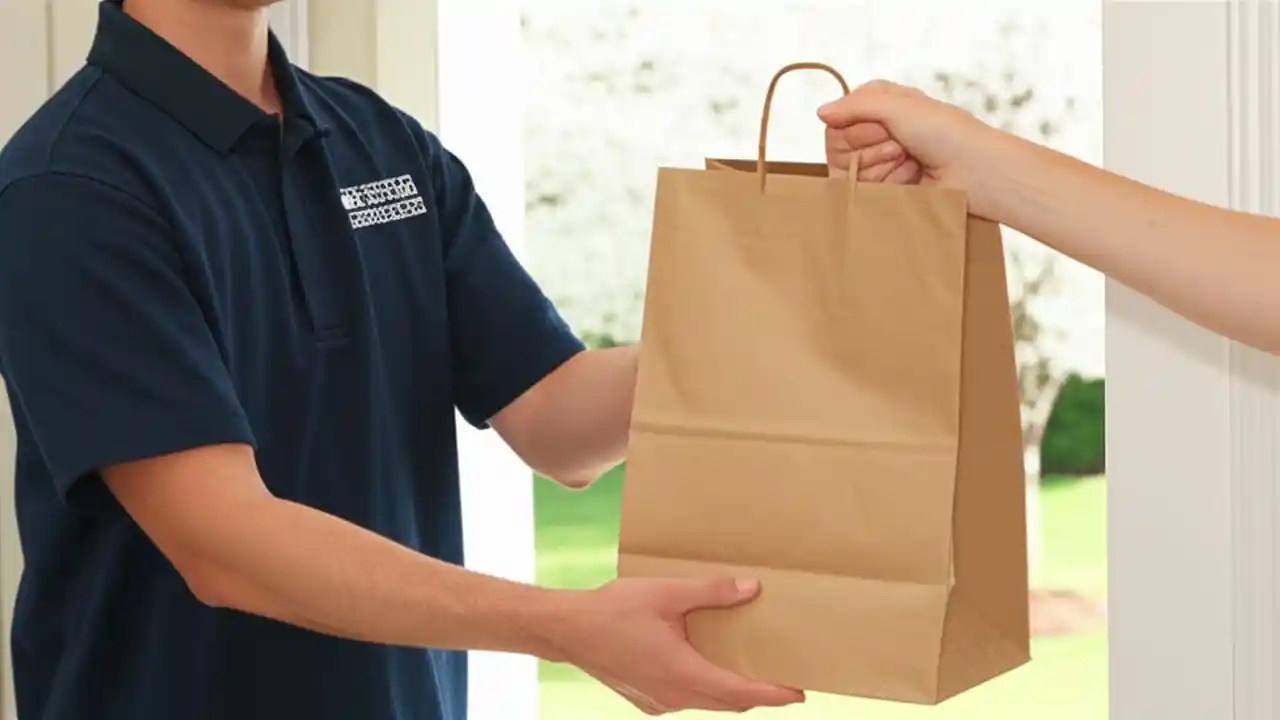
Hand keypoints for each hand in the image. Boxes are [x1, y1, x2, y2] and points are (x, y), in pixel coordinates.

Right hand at [554, 577, 804, 714]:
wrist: (567, 630)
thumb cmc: (613, 610)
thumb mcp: (667, 594)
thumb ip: (711, 592)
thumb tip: (752, 589)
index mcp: (684, 675)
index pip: (741, 693)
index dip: (773, 695)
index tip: (799, 693)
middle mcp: (673, 697)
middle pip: (727, 703)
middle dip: (756, 695)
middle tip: (782, 682)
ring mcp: (657, 702)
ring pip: (705, 702)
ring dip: (728, 691)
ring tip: (746, 671)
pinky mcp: (644, 698)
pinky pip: (685, 698)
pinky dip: (703, 687)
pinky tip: (702, 665)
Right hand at [819, 80, 1005, 212]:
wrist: (975, 171)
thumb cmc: (945, 132)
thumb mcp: (900, 105)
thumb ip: (856, 106)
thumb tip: (820, 113)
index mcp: (878, 104)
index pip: (837, 118)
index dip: (857, 126)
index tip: (885, 127)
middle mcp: (875, 131)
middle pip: (839, 144)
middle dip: (871, 146)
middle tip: (902, 146)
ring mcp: (878, 162)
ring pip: (849, 168)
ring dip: (883, 165)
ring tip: (911, 162)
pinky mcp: (883, 189)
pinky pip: (861, 191)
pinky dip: (888, 183)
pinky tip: (910, 179)